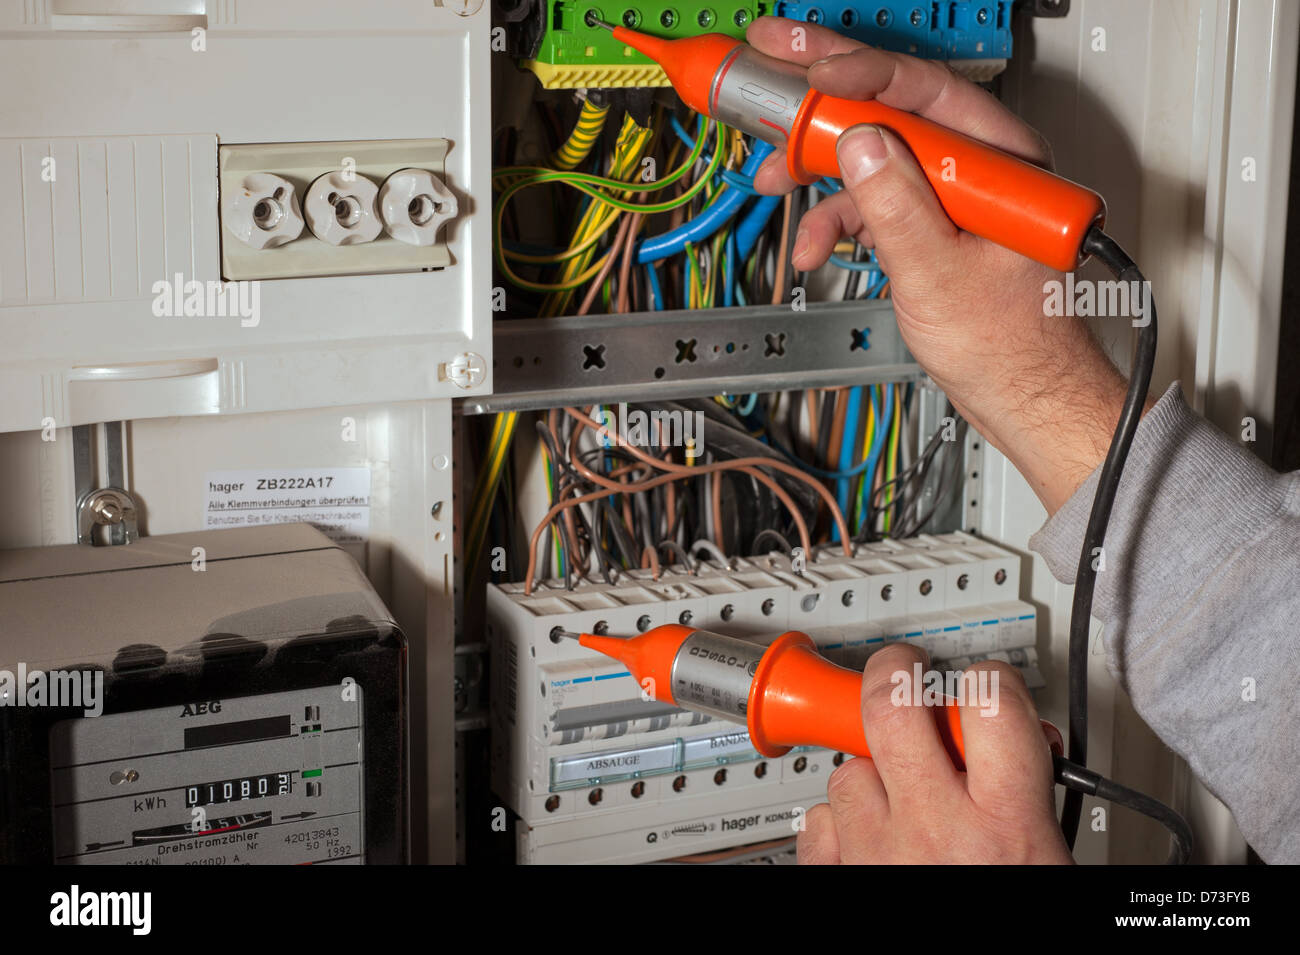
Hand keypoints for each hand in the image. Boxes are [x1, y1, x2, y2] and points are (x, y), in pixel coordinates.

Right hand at [747, 17, 1130, 514]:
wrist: (1019, 399)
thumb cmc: (1010, 347)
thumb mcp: (939, 273)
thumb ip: (897, 203)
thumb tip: (860, 141)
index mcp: (1002, 161)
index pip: (925, 90)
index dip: (859, 73)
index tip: (808, 72)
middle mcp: (979, 166)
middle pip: (891, 109)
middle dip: (823, 105)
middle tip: (769, 80)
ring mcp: (952, 193)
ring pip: (873, 155)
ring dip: (818, 173)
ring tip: (775, 180)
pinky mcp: (930, 220)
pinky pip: (875, 199)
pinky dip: (838, 219)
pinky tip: (813, 244)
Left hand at [798, 643, 1072, 863]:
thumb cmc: (1018, 934)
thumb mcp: (1053, 857)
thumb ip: (1032, 794)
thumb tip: (1029, 745)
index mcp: (1008, 828)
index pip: (991, 702)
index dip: (989, 678)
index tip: (983, 681)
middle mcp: (935, 833)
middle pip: (891, 705)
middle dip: (894, 672)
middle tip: (903, 671)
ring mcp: (876, 854)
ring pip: (849, 769)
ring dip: (870, 772)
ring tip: (900, 796)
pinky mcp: (835, 878)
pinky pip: (818, 821)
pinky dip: (839, 822)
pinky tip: (866, 833)